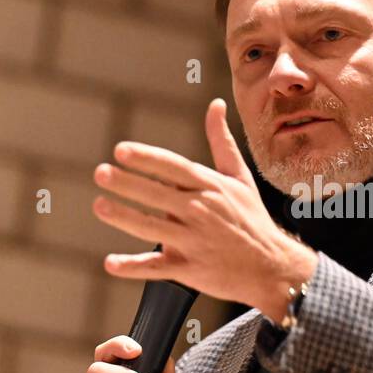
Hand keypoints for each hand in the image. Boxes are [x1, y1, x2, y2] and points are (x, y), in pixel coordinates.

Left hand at [91, 98, 317, 319]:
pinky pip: (157, 268)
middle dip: (128, 183)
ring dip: (124, 217)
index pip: (174, 168)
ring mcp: (195, 241)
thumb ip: (222, 141)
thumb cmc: (252, 219)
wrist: (272, 267)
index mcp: (211, 187)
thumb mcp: (240, 177)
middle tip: (101, 173)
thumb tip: (216, 104)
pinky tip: (110, 263)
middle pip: (158, 195)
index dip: (147, 158)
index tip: (121, 150)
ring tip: (100, 206)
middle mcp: (201, 212)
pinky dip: (133, 267)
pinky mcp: (190, 269)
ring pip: (152, 228)